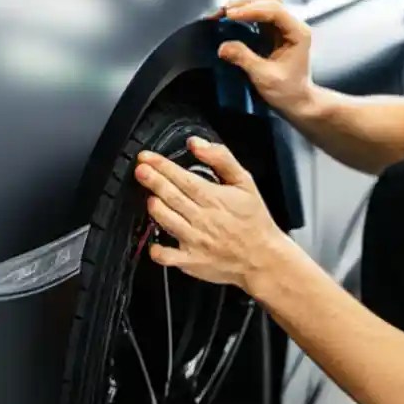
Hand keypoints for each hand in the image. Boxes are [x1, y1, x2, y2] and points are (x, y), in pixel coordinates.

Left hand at [134, 136, 289, 292]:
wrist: (264, 258)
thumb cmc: (254, 220)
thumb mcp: (245, 182)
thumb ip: (220, 158)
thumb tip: (196, 143)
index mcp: (214, 198)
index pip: (182, 178)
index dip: (161, 166)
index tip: (147, 158)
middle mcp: (202, 218)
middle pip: (170, 196)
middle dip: (152, 180)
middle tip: (140, 170)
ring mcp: (195, 241)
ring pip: (165, 220)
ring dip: (154, 207)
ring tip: (149, 197)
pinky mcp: (191, 261)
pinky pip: (167, 256)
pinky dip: (156, 249)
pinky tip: (153, 242)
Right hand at [211, 0, 316, 113]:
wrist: (297, 101)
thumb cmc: (287, 91)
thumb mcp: (265, 78)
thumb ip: (244, 59)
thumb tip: (223, 46)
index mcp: (297, 33)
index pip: (275, 10)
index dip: (251, 9)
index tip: (230, 15)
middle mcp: (291, 25)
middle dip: (246, 2)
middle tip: (224, 12)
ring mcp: (282, 26)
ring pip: (263, 2)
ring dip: (243, 5)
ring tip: (224, 14)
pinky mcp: (272, 31)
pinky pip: (257, 14)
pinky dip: (242, 13)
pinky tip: (230, 19)